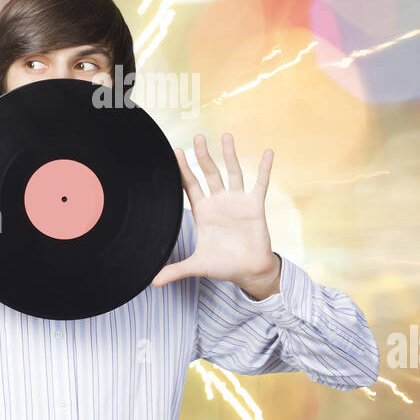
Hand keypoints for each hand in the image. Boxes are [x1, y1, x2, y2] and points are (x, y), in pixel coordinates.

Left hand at [151, 133, 280, 299]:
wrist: (249, 271)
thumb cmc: (223, 265)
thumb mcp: (197, 265)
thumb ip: (176, 270)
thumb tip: (152, 283)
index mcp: (203, 211)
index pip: (190, 185)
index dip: (183, 170)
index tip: (175, 152)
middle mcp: (219, 202)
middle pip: (209, 173)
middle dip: (203, 156)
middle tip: (197, 137)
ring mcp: (237, 201)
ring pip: (233, 172)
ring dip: (229, 155)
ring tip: (226, 136)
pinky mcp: (255, 206)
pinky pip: (260, 184)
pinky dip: (264, 168)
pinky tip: (268, 152)